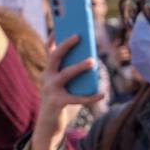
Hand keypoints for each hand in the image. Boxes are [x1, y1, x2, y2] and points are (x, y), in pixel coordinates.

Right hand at [30, 34, 105, 149]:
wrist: (48, 124)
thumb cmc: (60, 100)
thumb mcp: (64, 84)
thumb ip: (73, 72)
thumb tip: (92, 60)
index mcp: (48, 71)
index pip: (48, 51)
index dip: (53, 38)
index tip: (59, 25)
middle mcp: (46, 78)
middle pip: (54, 57)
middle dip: (66, 45)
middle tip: (78, 36)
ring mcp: (50, 90)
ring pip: (65, 74)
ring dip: (79, 67)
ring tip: (93, 61)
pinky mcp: (57, 102)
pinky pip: (77, 98)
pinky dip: (90, 96)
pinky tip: (102, 94)